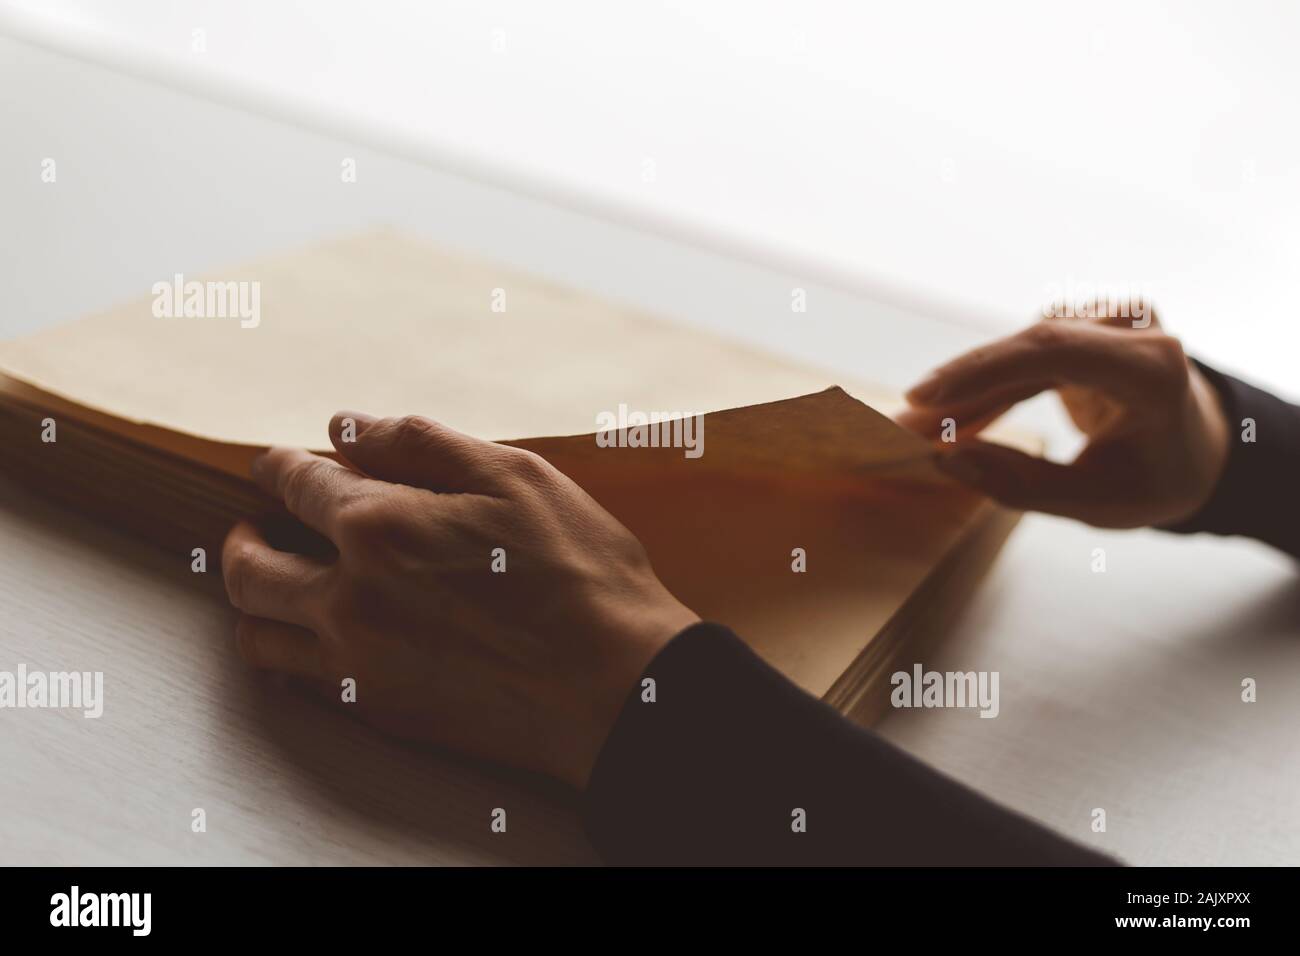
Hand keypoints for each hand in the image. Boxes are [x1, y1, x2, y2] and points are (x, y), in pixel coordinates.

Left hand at [221, 413, 698, 788]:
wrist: (619, 692)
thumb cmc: (581, 576)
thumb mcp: (515, 478)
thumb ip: (423, 443)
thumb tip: (348, 426)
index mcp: (378, 528)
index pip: (295, 486)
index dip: (278, 468)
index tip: (275, 466)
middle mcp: (349, 600)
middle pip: (248, 569)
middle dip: (241, 539)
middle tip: (253, 529)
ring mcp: (358, 665)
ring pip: (258, 638)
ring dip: (255, 602)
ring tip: (276, 585)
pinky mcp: (381, 713)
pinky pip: (301, 684)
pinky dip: (291, 654)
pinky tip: (319, 640)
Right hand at [897, 305, 1230, 527]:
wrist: (1199, 449)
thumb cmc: (1157, 477)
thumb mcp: (1096, 501)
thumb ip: (1021, 484)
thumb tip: (948, 461)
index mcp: (1153, 371)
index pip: (1054, 352)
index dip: (980, 368)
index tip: (922, 397)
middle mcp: (1134, 331)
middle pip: (1027, 349)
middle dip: (959, 389)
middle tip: (902, 425)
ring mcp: (1111, 321)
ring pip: (1017, 352)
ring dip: (967, 393)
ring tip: (919, 431)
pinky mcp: (1086, 325)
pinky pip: (1022, 357)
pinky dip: (987, 389)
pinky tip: (952, 420)